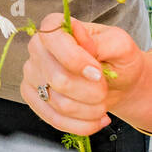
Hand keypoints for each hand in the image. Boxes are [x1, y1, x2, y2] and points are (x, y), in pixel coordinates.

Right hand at [20, 12, 150, 134]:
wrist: (116, 83)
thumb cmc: (116, 58)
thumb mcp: (119, 44)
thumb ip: (101, 41)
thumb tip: (80, 39)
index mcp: (54, 26)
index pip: (53, 40)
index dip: (76, 61)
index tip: (97, 74)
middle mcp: (37, 48)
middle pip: (57, 79)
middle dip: (90, 92)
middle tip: (104, 90)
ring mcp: (31, 74)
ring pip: (57, 102)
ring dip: (88, 110)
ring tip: (102, 105)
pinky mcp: (32, 97)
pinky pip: (53, 118)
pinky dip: (80, 125)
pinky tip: (95, 120)